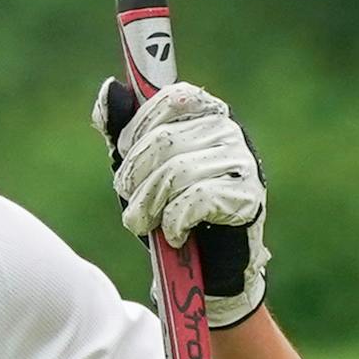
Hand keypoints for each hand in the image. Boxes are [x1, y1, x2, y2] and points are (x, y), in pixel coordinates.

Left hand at [91, 79, 269, 327]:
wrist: (203, 270)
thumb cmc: (169, 213)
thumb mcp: (137, 171)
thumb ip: (122, 131)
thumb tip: (110, 87)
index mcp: (205, 114)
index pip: (169, 99)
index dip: (137, 131)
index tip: (127, 158)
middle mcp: (229, 130)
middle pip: (164, 141)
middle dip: (133, 179)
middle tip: (134, 207)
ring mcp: (242, 162)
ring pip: (175, 173)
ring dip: (148, 207)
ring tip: (148, 225)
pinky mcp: (248, 196)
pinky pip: (194, 200)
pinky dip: (172, 223)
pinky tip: (175, 234)